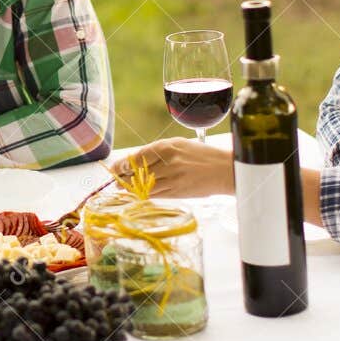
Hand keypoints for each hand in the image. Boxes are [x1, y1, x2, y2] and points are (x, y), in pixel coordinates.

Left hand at [111, 138, 233, 198]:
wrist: (225, 170)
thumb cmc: (203, 155)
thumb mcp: (180, 145)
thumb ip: (159, 151)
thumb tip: (139, 160)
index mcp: (167, 147)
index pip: (137, 157)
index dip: (122, 164)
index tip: (114, 168)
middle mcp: (168, 163)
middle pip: (138, 173)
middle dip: (123, 178)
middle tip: (115, 181)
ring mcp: (172, 179)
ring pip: (144, 186)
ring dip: (131, 189)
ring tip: (123, 189)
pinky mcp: (177, 193)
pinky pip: (155, 195)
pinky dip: (144, 195)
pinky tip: (138, 195)